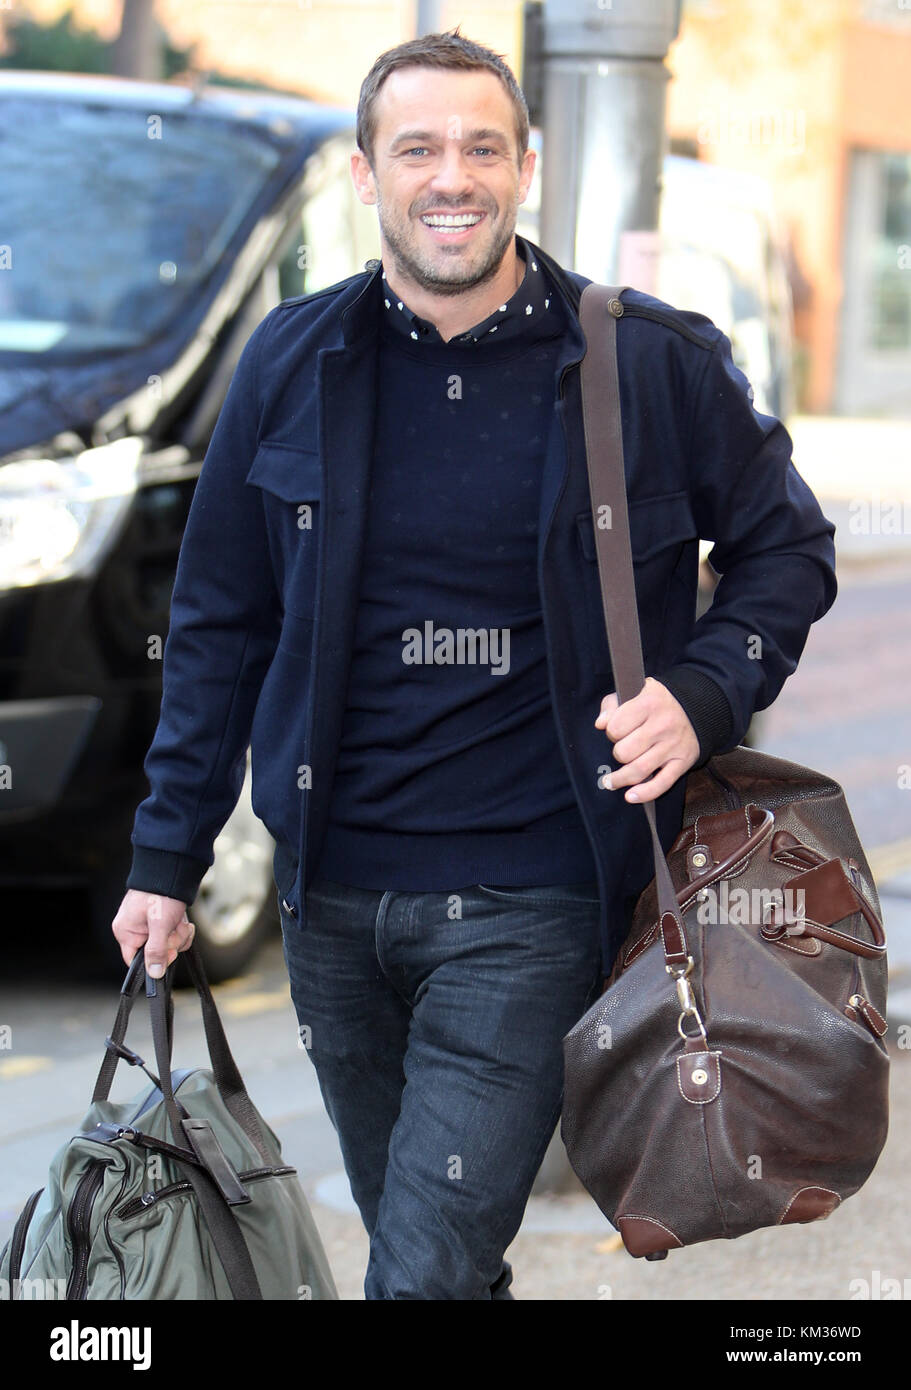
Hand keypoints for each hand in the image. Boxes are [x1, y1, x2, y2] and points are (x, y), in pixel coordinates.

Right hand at [111, 889, 195, 977]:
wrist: (173, 869)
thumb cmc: (161, 893)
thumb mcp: (160, 925)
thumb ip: (156, 951)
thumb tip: (154, 973)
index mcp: (126, 931)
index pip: (134, 961)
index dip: (154, 961)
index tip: (168, 953)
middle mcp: (134, 929)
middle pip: (155, 953)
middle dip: (172, 942)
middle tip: (175, 927)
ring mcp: (148, 925)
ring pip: (167, 944)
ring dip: (179, 933)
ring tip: (179, 919)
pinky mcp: (160, 921)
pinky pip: (172, 934)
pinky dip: (180, 927)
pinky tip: (182, 918)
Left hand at [595, 677, 699, 803]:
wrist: (696, 709)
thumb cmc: (656, 703)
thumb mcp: (634, 691)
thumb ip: (612, 704)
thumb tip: (600, 724)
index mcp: (649, 703)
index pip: (615, 727)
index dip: (611, 732)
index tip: (616, 731)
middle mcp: (663, 724)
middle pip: (624, 752)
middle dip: (618, 753)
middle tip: (623, 749)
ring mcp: (674, 745)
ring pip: (638, 770)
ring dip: (620, 779)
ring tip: (610, 782)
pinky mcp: (683, 762)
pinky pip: (662, 784)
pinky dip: (645, 794)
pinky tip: (630, 796)